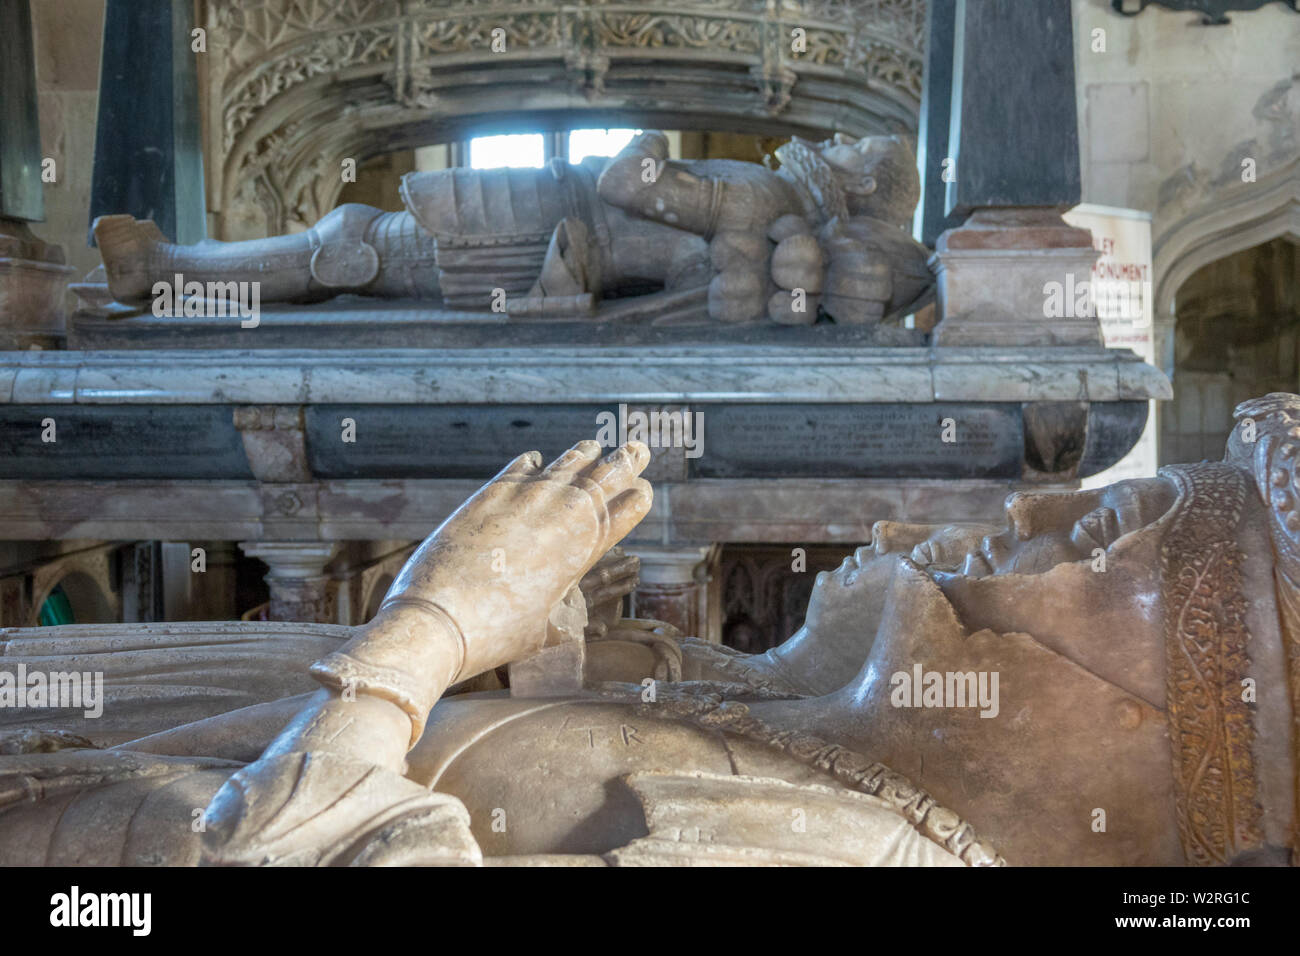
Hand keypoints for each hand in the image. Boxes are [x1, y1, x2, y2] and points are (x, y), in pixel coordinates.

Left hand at [380, 440, 652, 680]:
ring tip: (593, 446)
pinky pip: (521, 466)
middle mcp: (562, 516)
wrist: (439, 620)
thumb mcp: (542, 631)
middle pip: (604, 478)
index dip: (636, 498)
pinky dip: (531, 463)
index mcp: (583, 550)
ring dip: (583, 454)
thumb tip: (566, 627)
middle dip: (625, 461)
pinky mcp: (491, 492)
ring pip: (567, 464)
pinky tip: (534, 460)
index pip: (625, 512)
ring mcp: (527, 498)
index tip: (643, 489)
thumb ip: (559, 618)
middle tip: (638, 448)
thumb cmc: (494, 637)